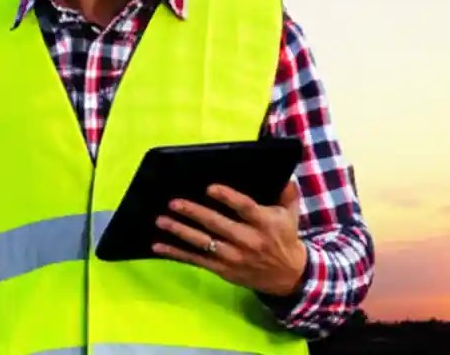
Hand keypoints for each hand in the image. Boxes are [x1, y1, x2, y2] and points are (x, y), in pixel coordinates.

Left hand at [152, 179, 308, 297]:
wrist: (288, 277)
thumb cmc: (285, 237)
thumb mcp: (290, 213)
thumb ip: (287, 192)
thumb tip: (283, 173)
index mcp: (264, 223)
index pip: (244, 208)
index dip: (227, 198)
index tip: (209, 188)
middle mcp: (248, 240)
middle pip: (217, 224)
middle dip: (193, 213)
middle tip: (173, 202)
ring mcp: (233, 257)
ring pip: (203, 242)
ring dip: (180, 231)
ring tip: (161, 220)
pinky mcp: (223, 269)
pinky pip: (196, 260)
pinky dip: (176, 253)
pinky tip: (158, 246)